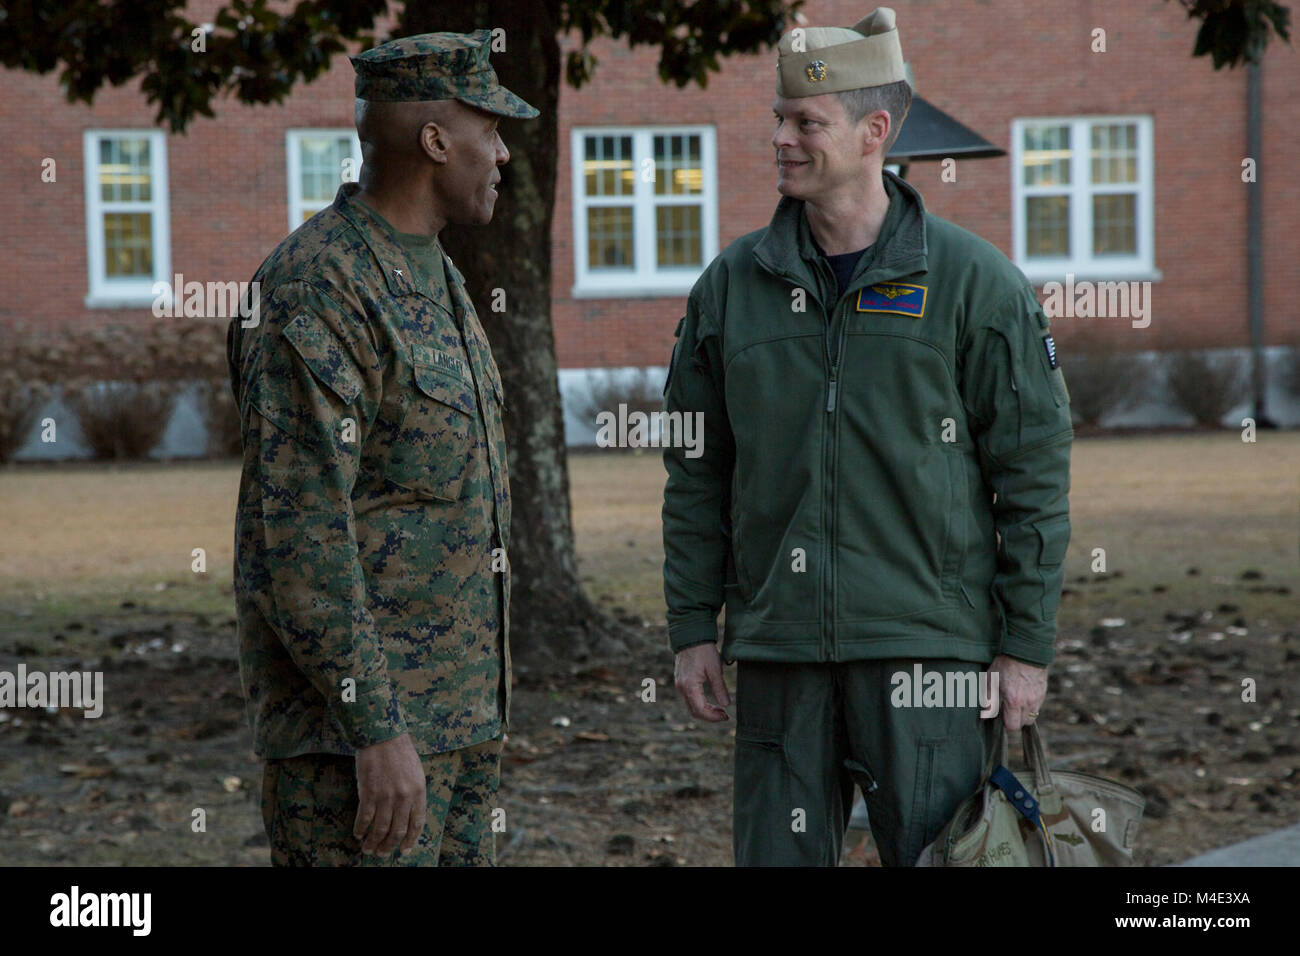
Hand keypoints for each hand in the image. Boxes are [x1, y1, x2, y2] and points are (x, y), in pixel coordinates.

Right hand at [353, 732, 425, 855]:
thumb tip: (409, 816)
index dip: (410, 840)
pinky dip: (360, 829)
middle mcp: (404, 797)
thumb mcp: (416, 773)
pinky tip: (357, 834)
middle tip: (381, 853)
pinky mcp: (369, 793)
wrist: (382, 736)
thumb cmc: (399, 752)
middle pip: (397, 831)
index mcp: (419, 792)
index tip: (404, 850)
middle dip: (389, 846)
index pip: (417, 824)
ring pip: (380, 829)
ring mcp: (386, 796)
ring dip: (373, 842)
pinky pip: (365, 818)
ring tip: (368, 848)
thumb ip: (414, 794)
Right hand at [674, 642, 730, 721]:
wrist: (690, 635)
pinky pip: (689, 698)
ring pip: (691, 706)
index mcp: (689, 686)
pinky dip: (700, 703)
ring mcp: (679, 684)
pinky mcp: (681, 681)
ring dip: (705, 710)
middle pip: (694, 711)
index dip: (713, 717)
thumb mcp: (715, 669)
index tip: (725, 716)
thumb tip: (726, 704)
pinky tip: (710, 701)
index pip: (700, 710)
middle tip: (724, 715)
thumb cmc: (703, 650)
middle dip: (709, 716)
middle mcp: (681, 687)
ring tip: (720, 709)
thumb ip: (720, 688)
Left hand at [989, 654, 1047, 731]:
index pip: (1013, 726)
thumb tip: (985, 715)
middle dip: (1016, 720)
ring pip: (1032, 716)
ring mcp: (1038, 698)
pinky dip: (1030, 705)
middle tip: (1007, 709)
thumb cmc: (1005, 665)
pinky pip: (1037, 706)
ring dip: (1024, 713)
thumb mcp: (991, 680)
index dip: (1006, 724)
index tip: (1001, 716)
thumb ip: (988, 699)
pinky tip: (1023, 694)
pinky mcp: (1043, 692)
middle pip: (1024, 723)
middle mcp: (1028, 702)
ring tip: (1015, 702)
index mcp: (1014, 701)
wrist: (1025, 650)